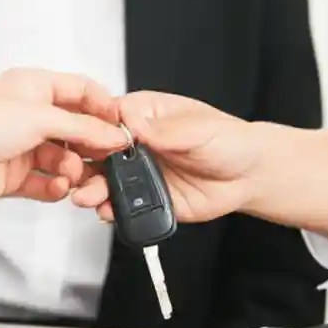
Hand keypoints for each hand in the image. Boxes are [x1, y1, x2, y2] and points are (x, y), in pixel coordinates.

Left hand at [0, 68, 128, 209]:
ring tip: (72, 177)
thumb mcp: (41, 118)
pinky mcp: (17, 174)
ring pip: (65, 159)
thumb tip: (114, 135)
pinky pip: (49, 182)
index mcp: (32, 86)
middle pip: (76, 128)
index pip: (80, 90)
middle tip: (107, 158)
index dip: (104, 106)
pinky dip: (56, 187)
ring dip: (73, 170)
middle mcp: (28, 114)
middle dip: (92, 145)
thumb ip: (84, 128)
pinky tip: (56, 188)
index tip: (122, 126)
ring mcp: (23, 145)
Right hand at [72, 92, 262, 221]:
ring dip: (93, 188)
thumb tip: (134, 121)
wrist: (250, 175)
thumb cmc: (229, 141)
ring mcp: (142, 172)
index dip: (91, 129)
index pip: (107, 118)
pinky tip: (107, 211)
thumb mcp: (199, 128)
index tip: (85, 141)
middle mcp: (138, 144)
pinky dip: (113, 210)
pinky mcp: (149, 199)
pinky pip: (124, 206)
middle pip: (98, 152)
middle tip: (77, 173)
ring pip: (106, 180)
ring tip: (87, 196)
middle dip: (84, 163)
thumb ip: (165, 129)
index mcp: (145, 116)